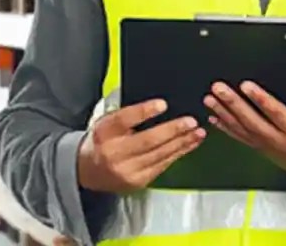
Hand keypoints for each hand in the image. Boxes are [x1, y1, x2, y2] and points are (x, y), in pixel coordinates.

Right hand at [77, 99, 206, 193]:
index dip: (144, 111)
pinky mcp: (138, 181)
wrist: (88, 170)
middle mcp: (114, 152)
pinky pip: (162, 166)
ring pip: (159, 155)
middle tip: (190, 121)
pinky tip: (188, 144)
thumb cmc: (102, 141)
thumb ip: (128, 115)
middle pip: (146, 140)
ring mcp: (127, 170)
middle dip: (172, 130)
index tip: (162, 104)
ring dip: (182, 143)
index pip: (124, 119)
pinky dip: (178, 154)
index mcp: (104, 132)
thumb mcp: (106, 122)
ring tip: (197, 132)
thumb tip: (159, 105)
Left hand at [204, 82, 285, 199]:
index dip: (261, 99)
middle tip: (219, 88)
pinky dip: (227, 128)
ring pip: (243, 130)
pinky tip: (214, 118)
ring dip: (224, 113)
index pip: (277, 115)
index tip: (247, 86)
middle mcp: (281, 141)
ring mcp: (270, 147)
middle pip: (253, 121)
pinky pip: (243, 139)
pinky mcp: (265, 150)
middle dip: (234, 103)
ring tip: (210, 99)